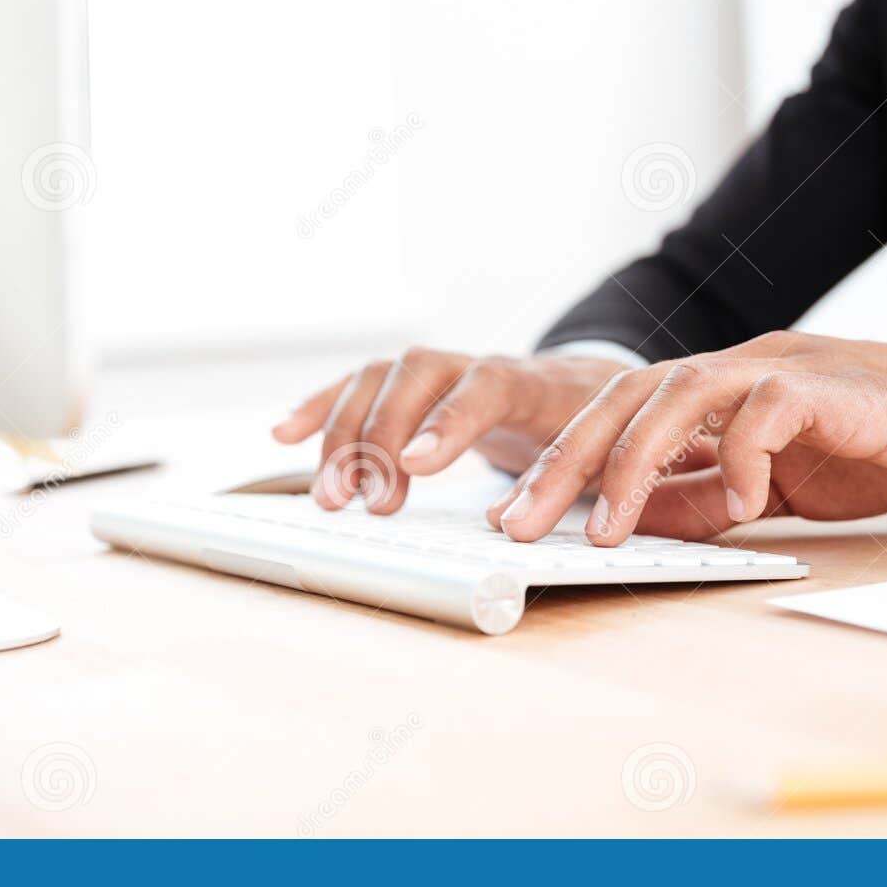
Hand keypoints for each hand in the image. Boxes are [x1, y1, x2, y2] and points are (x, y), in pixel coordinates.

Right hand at [272, 349, 629, 512]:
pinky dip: (322, 407)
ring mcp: (447, 371)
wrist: (599, 388)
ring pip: (381, 377)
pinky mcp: (419, 385)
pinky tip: (285, 433)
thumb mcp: (601, 459)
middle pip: (417, 375)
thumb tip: (510, 522)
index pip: (487, 386)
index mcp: (535, 383)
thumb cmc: (598, 431)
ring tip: (333, 496)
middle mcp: (482, 365)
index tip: (414, 464)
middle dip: (380, 436)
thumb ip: (562, 482)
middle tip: (364, 501)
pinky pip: (362, 385)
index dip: (448, 421)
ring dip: (347, 433)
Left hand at [487, 334, 886, 543]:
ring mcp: (775, 369)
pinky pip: (763, 410)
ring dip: (632, 463)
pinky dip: (739, 458)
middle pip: (625, 398)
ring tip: (606, 528)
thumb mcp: (772, 487)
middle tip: (521, 523)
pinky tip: (737, 504)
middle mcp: (732, 368)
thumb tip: (635, 524)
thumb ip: (705, 496)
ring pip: (677, 394)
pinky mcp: (823, 384)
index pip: (617, 415)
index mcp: (713, 392)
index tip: (514, 516)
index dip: (562, 462)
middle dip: (566, 462)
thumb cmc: (876, 447)